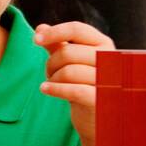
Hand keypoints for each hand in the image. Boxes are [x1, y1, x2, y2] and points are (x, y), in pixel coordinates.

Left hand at [33, 20, 115, 144]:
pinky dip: (55, 89)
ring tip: (51, 84)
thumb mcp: (71, 62)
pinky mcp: (102, 100)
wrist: (98, 118)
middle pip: (67, 52)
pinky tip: (44, 89)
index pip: (76, 29)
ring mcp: (108, 79)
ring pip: (68, 71)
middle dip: (51, 63)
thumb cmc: (84, 84)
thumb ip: (58, 45)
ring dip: (53, 78)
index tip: (35, 40)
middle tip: (49, 73)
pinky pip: (74, 91)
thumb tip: (40, 27)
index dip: (54, 32)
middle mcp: (110, 58)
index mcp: (103, 43)